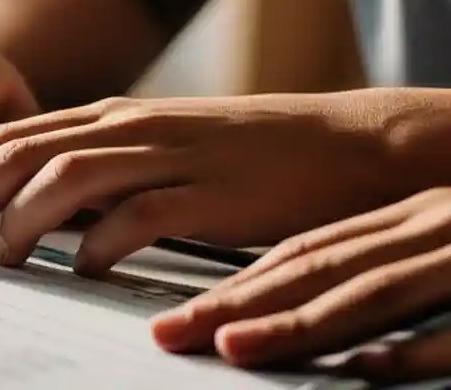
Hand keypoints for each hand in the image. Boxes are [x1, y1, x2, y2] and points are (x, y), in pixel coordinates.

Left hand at [0, 90, 450, 273]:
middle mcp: (123, 129)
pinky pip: (142, 213)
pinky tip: (84, 269)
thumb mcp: (148, 154)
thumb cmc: (232, 157)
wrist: (332, 143)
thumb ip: (91, 176)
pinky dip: (104, 241)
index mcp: (103, 120)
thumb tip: (24, 213)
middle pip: (16, 153)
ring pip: (67, 174)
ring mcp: (164, 155)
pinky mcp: (208, 191)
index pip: (4, 139)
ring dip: (21, 217)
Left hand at [151, 189, 450, 381]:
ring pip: (370, 291)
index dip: (239, 285)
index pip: (305, 252)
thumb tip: (313, 296)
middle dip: (234, 304)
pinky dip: (414, 350)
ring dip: (296, 323)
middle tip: (166, 334)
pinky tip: (368, 369)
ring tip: (231, 345)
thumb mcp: (448, 236)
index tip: (178, 315)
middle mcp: (425, 231)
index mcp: (406, 220)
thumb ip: (387, 263)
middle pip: (314, 270)